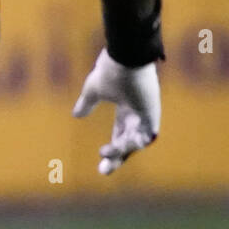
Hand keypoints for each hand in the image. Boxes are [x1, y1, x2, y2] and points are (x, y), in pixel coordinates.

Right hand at [72, 48, 160, 174]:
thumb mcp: (93, 90)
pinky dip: (136, 142)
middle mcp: (138, 115)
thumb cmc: (110, 70)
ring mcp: (146, 114)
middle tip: (103, 171)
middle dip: (117, 158)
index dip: (112, 150)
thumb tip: (76, 114)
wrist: (123, 57)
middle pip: (129, 144)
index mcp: (125, 109)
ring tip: (107, 151)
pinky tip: (124, 144)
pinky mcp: (152, 112)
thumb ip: (86, 103)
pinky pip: (149, 135)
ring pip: (137, 142)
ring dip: (122, 150)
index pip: (120, 135)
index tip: (100, 162)